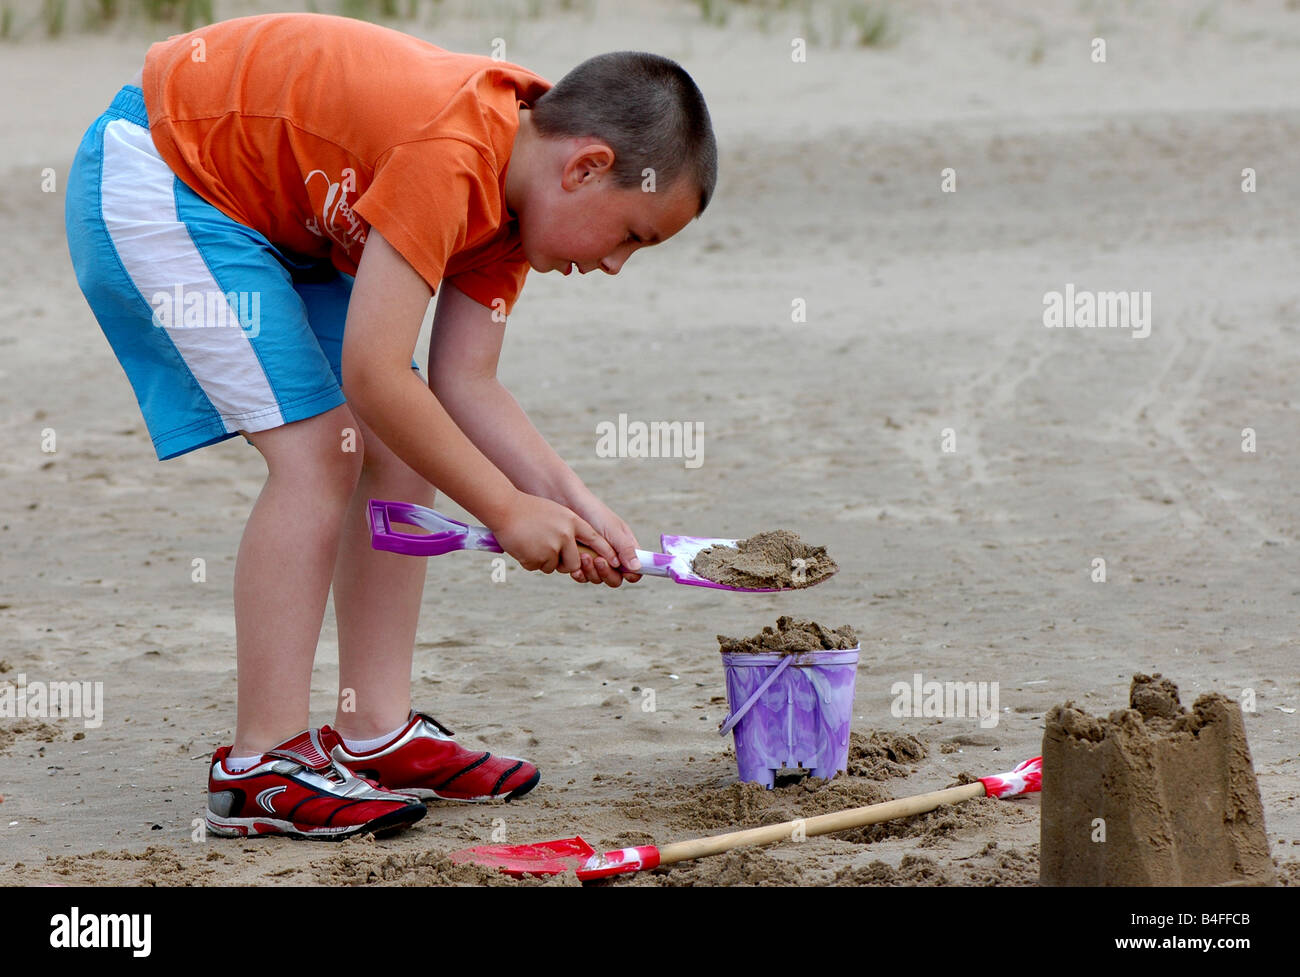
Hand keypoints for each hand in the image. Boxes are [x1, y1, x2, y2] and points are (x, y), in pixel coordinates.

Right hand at [488, 492, 617, 573]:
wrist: (504, 507)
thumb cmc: (526, 509)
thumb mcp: (554, 513)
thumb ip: (568, 529)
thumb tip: (576, 550)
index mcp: (572, 521)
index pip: (595, 539)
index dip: (606, 552)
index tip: (616, 562)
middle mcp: (566, 534)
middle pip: (575, 562)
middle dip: (565, 564)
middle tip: (550, 554)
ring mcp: (553, 547)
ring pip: (554, 566)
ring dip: (542, 560)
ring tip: (530, 542)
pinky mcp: (539, 557)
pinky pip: (538, 567)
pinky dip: (529, 561)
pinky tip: (522, 545)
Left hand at [564, 491, 642, 587]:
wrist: (565, 501)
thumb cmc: (592, 510)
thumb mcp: (611, 529)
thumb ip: (625, 549)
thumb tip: (638, 568)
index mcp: (624, 547)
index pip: (634, 570)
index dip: (632, 574)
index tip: (624, 573)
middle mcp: (611, 555)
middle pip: (615, 578)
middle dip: (607, 573)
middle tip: (598, 560)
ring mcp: (594, 558)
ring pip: (598, 578)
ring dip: (592, 572)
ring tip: (583, 555)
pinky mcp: (578, 560)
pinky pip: (582, 576)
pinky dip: (579, 574)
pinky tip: (574, 566)